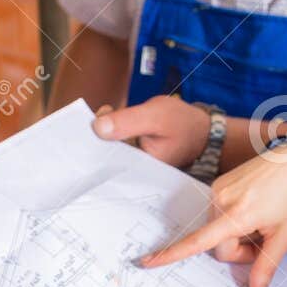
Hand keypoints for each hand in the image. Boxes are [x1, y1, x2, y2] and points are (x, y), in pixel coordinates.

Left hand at [92, 96, 210, 169]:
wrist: (201, 131)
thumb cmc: (182, 123)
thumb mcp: (155, 115)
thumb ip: (127, 121)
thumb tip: (97, 126)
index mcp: (138, 170)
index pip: (105, 161)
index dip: (91, 143)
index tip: (85, 124)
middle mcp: (133, 172)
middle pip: (103, 156)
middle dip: (94, 137)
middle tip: (98, 115)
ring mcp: (132, 165)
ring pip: (107, 149)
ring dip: (101, 132)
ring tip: (104, 116)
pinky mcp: (132, 156)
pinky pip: (113, 145)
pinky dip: (109, 132)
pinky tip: (107, 120)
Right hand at [140, 145, 286, 286]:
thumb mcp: (284, 235)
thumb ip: (266, 267)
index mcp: (237, 214)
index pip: (199, 241)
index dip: (172, 254)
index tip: (147, 262)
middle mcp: (220, 200)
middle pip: (217, 246)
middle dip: (238, 250)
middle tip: (264, 236)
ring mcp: (216, 190)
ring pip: (216, 232)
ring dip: (235, 234)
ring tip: (260, 218)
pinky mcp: (216, 184)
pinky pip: (217, 216)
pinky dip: (232, 220)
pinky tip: (253, 207)